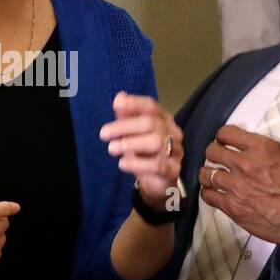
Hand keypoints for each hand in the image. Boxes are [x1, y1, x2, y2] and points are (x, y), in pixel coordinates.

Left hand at [100, 92, 182, 208]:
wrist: (159, 181)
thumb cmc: (145, 153)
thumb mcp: (133, 134)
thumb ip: (127, 117)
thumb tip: (119, 98)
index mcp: (163, 119)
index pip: (150, 106)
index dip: (134, 103)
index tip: (116, 105)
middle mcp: (172, 132)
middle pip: (150, 123)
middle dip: (125, 126)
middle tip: (104, 134)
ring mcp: (175, 151)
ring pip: (156, 142)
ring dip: (131, 143)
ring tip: (112, 148)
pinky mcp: (173, 170)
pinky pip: (158, 165)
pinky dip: (138, 164)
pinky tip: (122, 164)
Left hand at [199, 125, 279, 247]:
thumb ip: (267, 147)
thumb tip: (251, 146)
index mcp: (260, 148)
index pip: (226, 133)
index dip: (223, 136)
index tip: (224, 141)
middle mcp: (244, 164)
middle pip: (212, 151)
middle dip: (214, 152)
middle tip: (218, 158)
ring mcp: (235, 187)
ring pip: (205, 174)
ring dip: (209, 173)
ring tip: (214, 176)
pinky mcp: (232, 207)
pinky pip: (208, 196)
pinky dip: (209, 192)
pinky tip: (215, 192)